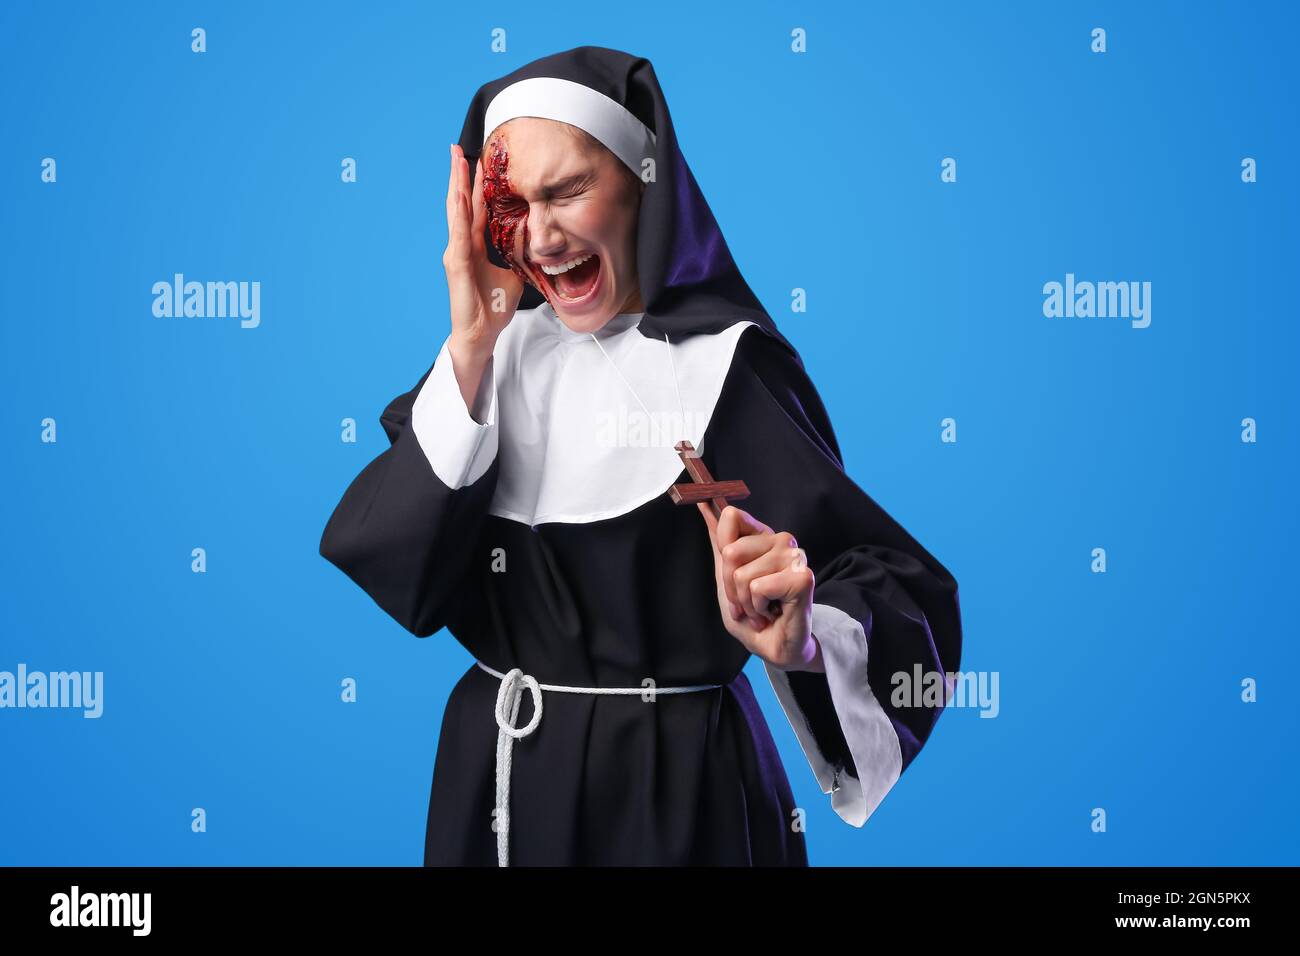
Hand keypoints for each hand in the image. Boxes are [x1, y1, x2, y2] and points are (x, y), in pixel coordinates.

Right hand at [443, 143, 523, 364]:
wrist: (480, 334)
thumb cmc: (493, 309)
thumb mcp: (514, 276)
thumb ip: (519, 257)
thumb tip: (537, 245)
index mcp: (474, 246)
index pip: (475, 209)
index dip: (475, 185)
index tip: (478, 161)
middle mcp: (462, 245)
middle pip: (461, 203)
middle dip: (460, 175)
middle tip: (458, 148)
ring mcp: (456, 254)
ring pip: (456, 212)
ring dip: (456, 185)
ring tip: (457, 160)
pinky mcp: (456, 265)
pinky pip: (459, 234)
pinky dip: (459, 213)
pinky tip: (460, 195)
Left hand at [697, 504, 822, 671]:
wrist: (777, 647)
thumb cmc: (753, 615)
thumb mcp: (727, 579)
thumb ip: (719, 542)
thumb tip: (703, 503)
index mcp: (762, 537)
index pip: (731, 516)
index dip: (722, 548)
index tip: (731, 573)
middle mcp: (780, 541)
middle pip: (730, 552)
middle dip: (731, 587)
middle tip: (749, 601)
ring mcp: (794, 557)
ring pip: (743, 575)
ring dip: (746, 602)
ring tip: (762, 608)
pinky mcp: (803, 577)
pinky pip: (759, 588)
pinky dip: (759, 607)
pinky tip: (773, 612)